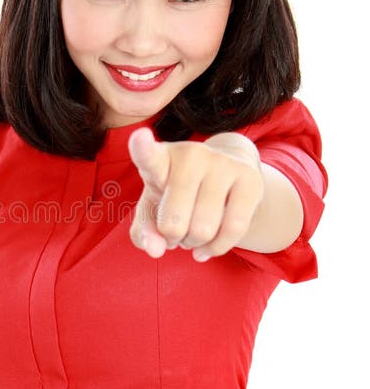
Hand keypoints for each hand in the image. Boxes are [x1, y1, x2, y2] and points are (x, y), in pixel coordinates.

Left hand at [128, 128, 263, 261]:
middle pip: (174, 222)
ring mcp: (222, 163)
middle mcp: (190, 155)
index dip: (143, 149)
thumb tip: (155, 250)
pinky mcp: (250, 179)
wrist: (224, 174)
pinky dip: (217, 247)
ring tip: (192, 234)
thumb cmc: (177, 195)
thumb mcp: (153, 211)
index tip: (139, 138)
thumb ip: (144, 232)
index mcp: (160, 158)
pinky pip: (234, 229)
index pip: (148, 155)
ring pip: (204, 229)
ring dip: (194, 244)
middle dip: (172, 239)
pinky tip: (208, 248)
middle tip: (175, 232)